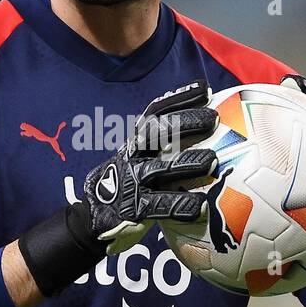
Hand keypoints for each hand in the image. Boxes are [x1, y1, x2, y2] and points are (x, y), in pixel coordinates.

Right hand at [18, 80, 218, 296]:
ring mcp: (133, 181)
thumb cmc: (128, 183)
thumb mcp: (139, 158)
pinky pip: (160, 206)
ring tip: (213, 160)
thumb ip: (162, 145)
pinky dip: (181, 205)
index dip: (179, 99)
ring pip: (161, 168)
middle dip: (186, 122)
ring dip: (187, 163)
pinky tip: (201, 206)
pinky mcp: (134, 209)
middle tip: (213, 118)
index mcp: (136, 142)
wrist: (92, 218)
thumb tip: (203, 126)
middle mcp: (133, 156)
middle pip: (158, 132)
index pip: (156, 113)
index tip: (204, 88)